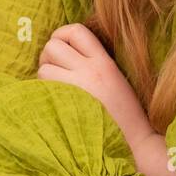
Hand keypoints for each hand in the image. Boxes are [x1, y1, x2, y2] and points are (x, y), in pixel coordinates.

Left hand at [38, 24, 148, 139]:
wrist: (132, 143)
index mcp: (104, 62)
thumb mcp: (115, 79)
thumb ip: (94, 62)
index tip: (62, 48)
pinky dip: (44, 93)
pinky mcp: (65, 106)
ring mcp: (76, 88)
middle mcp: (90, 70)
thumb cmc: (123, 115)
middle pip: (52, 45)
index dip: (62, 35)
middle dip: (48, 57)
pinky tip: (56, 104)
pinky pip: (42, 89)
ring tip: (57, 90)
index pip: (76, 31)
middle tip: (56, 71)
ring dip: (45, 77)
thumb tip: (65, 51)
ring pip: (43, 68)